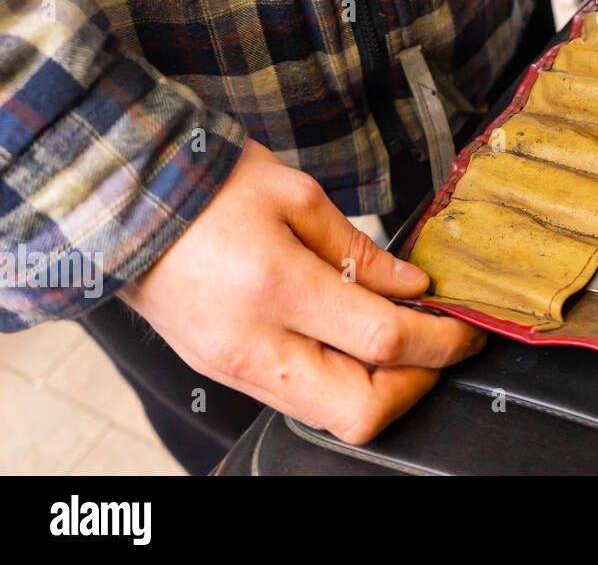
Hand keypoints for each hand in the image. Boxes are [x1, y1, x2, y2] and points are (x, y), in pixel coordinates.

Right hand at [121, 140, 482, 444]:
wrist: (124, 203)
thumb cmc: (209, 186)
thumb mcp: (298, 195)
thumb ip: (362, 251)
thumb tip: (413, 289)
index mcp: (277, 288)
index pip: (385, 341)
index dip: (443, 340)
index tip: (468, 327)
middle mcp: (254, 345)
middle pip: (362, 412)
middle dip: (418, 385)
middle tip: (440, 346)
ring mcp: (235, 368)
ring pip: (332, 417)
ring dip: (381, 389)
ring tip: (400, 341)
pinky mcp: (224, 373)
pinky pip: (300, 402)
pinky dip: (342, 383)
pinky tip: (354, 343)